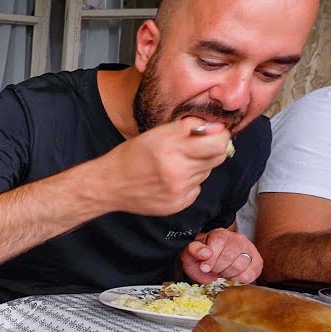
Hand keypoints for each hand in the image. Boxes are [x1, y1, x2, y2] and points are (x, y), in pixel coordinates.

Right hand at [105, 117, 231, 215]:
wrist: (111, 184)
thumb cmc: (132, 155)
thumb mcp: (157, 133)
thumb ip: (190, 127)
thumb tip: (218, 128)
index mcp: (172, 149)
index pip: (218, 144)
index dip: (219, 137)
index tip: (212, 135)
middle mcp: (178, 171)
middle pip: (216, 158)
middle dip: (209, 151)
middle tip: (190, 150)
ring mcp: (179, 190)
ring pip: (206, 173)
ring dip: (196, 167)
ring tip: (174, 165)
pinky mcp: (178, 204)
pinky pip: (196, 189)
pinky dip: (188, 183)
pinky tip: (170, 180)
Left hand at [180, 229, 262, 282]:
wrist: (212, 266)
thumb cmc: (201, 259)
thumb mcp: (190, 254)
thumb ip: (194, 250)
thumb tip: (205, 253)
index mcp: (220, 234)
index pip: (219, 242)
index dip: (211, 258)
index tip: (204, 267)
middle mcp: (238, 239)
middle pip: (230, 255)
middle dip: (218, 267)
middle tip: (213, 269)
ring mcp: (249, 250)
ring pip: (240, 265)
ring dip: (227, 274)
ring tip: (222, 271)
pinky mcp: (257, 263)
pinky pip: (249, 275)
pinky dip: (238, 280)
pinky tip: (231, 276)